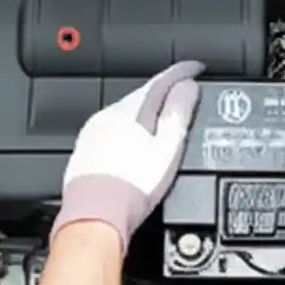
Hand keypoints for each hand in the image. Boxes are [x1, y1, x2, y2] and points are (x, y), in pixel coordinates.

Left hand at [50, 61, 204, 249]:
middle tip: (186, 96)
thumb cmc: (131, 187)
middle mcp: (109, 115)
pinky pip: (113, 130)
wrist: (95, 216)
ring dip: (147, 114)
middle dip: (166, 93)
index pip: (162, 80)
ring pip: (127, 113)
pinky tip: (136, 148)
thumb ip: (179, 113)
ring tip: (164, 126)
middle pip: (143, 95)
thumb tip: (188, 86)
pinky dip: (129, 131)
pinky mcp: (86, 149)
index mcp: (132, 110)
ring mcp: (94, 132)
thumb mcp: (168, 147)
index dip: (183, 72)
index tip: (197, 68)